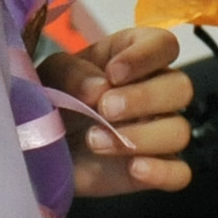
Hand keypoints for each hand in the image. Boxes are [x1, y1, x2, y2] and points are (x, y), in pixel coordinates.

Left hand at [39, 25, 194, 195]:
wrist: (37, 146)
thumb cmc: (50, 98)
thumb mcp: (52, 76)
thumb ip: (74, 74)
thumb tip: (100, 87)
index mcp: (134, 57)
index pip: (164, 45)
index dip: (145, 56)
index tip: (113, 73)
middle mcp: (156, 90)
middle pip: (180, 87)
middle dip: (144, 98)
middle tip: (105, 109)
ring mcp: (159, 131)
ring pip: (179, 131)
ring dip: (141, 137)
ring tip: (95, 142)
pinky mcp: (155, 169)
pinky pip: (179, 172)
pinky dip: (162, 172)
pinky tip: (134, 169)